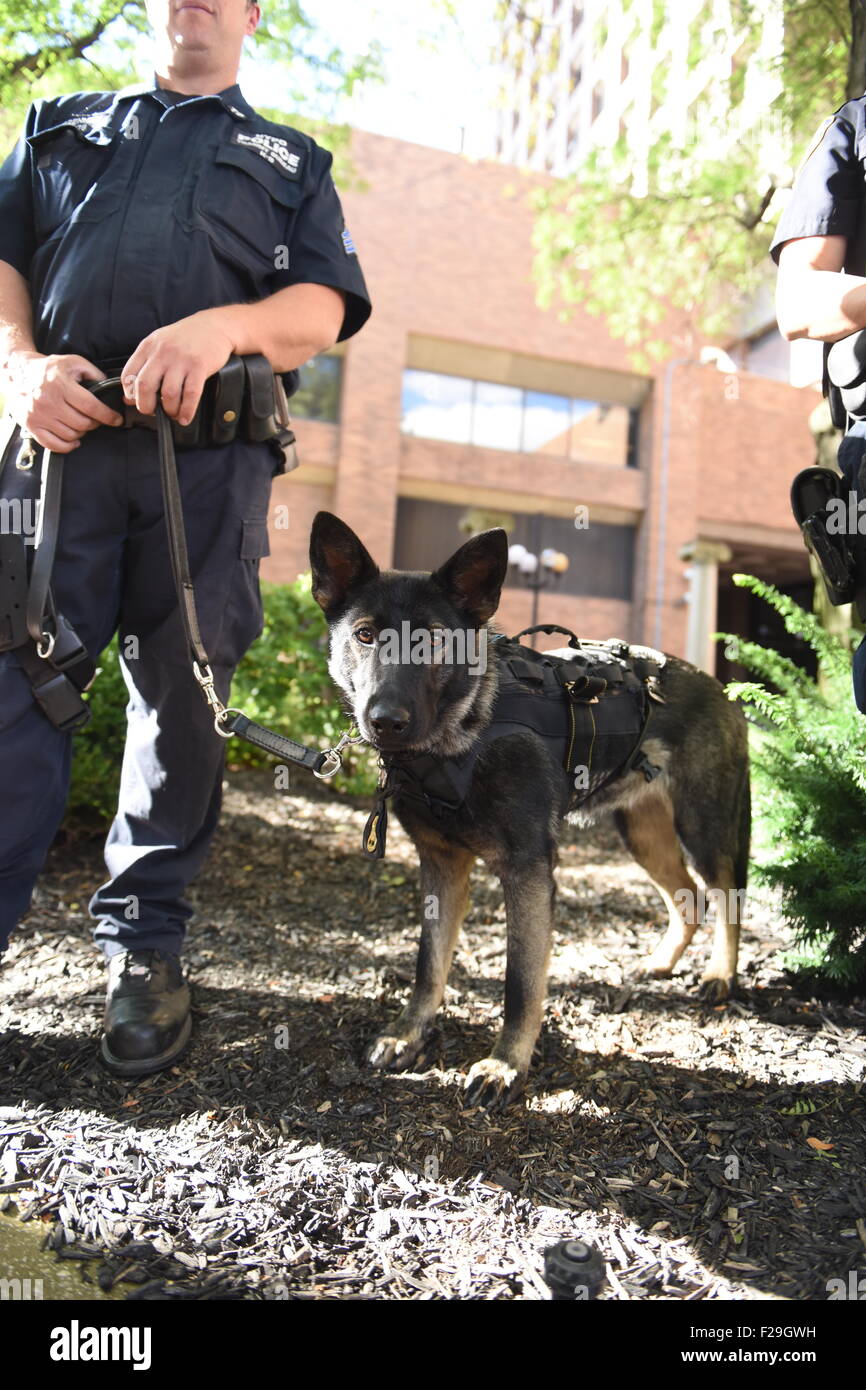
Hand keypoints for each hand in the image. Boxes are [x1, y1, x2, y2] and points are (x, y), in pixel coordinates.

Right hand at [4, 352, 122, 454]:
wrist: (17, 373)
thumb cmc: (47, 368)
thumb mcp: (72, 362)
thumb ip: (93, 373)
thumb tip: (109, 387)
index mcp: (61, 384)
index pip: (90, 406)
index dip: (107, 416)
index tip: (116, 420)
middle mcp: (49, 401)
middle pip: (82, 424)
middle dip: (95, 423)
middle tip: (96, 419)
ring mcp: (39, 416)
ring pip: (71, 436)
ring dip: (81, 433)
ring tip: (81, 423)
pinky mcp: (32, 426)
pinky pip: (54, 445)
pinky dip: (67, 446)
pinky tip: (73, 440)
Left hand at [121, 312, 235, 423]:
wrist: (213, 326)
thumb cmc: (186, 337)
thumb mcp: (159, 344)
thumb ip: (145, 365)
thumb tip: (130, 396)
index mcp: (148, 346)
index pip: (128, 374)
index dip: (130, 394)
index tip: (136, 401)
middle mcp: (162, 352)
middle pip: (145, 386)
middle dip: (146, 406)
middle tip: (152, 412)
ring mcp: (181, 359)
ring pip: (169, 394)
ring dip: (170, 410)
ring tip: (173, 413)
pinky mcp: (199, 366)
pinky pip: (190, 394)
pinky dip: (187, 411)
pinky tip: (185, 417)